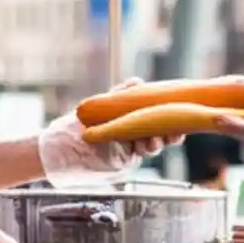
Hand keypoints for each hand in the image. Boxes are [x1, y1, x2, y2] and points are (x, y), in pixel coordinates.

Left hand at [38, 78, 181, 187]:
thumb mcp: (102, 105)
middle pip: (160, 131)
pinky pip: (142, 154)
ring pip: (153, 144)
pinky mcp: (126, 161)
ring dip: (159, 141)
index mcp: (130, 117)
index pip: (156, 115)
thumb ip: (121, 94)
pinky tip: (147, 144)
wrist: (62, 147)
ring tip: (155, 139)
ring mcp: (130, 147)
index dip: (170, 115)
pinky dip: (148, 148)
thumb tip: (138, 81)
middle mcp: (133, 132)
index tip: (181, 113)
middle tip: (175, 132)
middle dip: (171, 132)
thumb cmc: (78, 124)